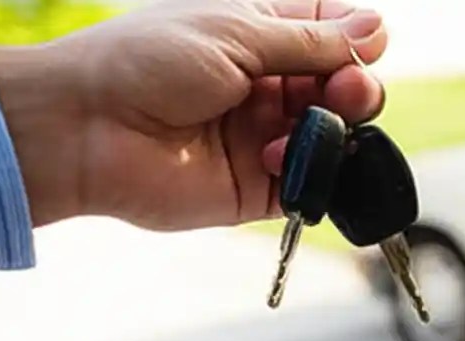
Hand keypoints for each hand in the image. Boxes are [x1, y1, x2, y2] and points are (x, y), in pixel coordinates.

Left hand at [0, 0, 387, 229]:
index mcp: (259, 36)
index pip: (331, 34)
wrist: (86, 128)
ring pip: (336, 137)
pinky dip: (313, 173)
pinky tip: (281, 157)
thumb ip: (313, 39)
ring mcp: (265, 137)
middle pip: (342, 87)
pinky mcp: (260, 188)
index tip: (363, 45)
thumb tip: (377, 28)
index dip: (355, 40)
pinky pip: (312, 185)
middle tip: (348, 92)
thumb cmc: (144, 63)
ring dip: (337, 130)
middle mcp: (266, 86)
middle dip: (356, 88)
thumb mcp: (237, 32)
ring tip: (318, 126)